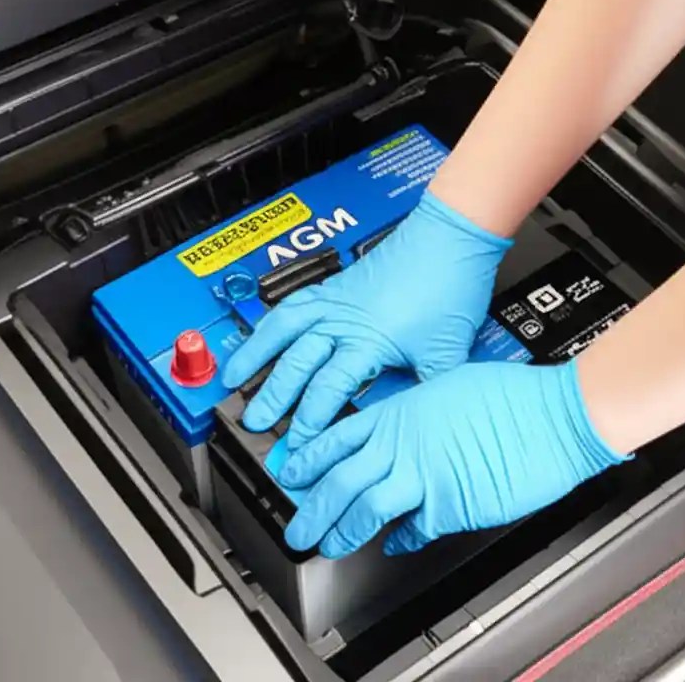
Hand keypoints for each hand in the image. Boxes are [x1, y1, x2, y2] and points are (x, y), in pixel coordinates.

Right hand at [221, 188, 510, 447]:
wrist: (451, 235)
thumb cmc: (451, 289)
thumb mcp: (446, 354)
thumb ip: (423, 393)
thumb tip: (409, 425)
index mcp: (368, 341)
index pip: (327, 392)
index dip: (309, 424)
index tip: (299, 448)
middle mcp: (343, 321)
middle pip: (296, 365)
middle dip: (272, 398)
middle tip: (254, 423)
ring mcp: (335, 301)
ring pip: (282, 330)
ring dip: (255, 356)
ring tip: (232, 379)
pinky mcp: (335, 286)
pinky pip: (291, 305)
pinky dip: (271, 323)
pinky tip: (259, 336)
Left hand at [273, 359, 626, 558]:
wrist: (554, 417)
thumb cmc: (514, 396)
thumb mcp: (449, 387)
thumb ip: (417, 415)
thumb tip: (402, 434)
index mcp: (400, 411)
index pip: (338, 437)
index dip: (309, 458)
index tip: (292, 473)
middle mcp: (402, 443)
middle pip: (338, 480)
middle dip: (311, 510)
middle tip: (297, 528)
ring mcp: (422, 476)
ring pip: (363, 509)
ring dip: (341, 532)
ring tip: (328, 546)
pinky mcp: (447, 506)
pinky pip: (412, 529)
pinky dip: (400, 540)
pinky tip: (393, 545)